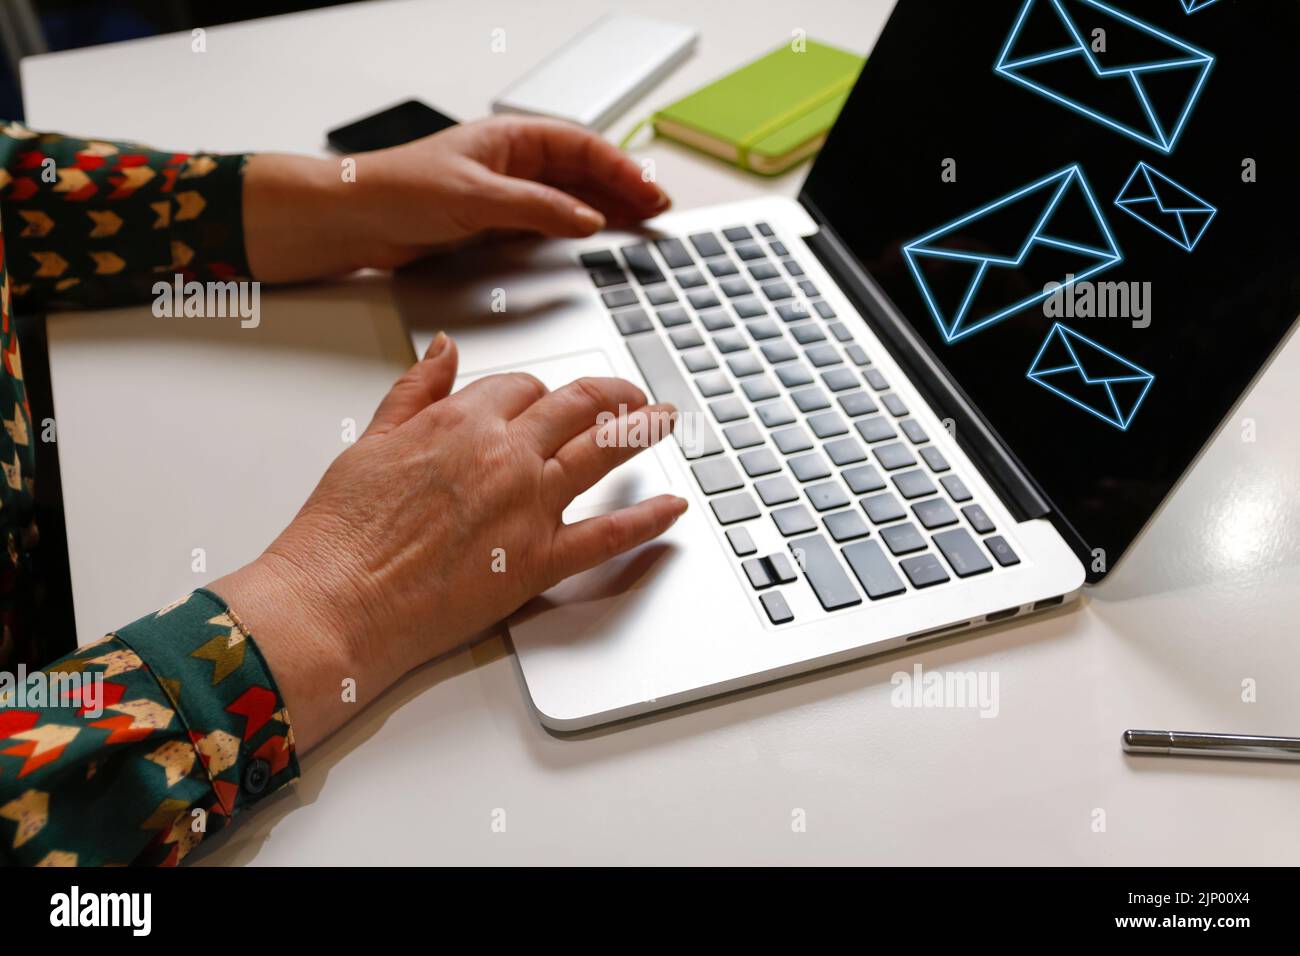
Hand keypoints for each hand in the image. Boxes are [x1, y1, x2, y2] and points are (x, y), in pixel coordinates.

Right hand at [211, 334, 686, 751]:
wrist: (336, 599)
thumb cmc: (343, 530)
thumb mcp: (373, 439)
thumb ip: (415, 389)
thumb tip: (443, 349)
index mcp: (462, 421)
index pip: (523, 388)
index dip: (541, 391)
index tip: (548, 399)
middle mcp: (505, 455)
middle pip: (577, 406)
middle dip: (610, 394)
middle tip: (629, 397)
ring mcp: (529, 507)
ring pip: (604, 451)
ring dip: (642, 429)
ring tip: (664, 420)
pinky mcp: (539, 561)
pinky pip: (610, 534)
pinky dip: (648, 519)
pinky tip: (673, 507)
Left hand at [244, 115, 669, 281]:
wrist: (355, 220)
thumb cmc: (399, 189)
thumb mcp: (478, 197)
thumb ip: (537, 208)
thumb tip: (587, 219)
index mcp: (511, 138)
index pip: (581, 147)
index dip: (620, 169)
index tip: (648, 192)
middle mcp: (512, 163)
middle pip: (583, 172)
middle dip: (623, 189)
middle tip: (657, 211)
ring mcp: (506, 194)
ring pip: (570, 198)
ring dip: (605, 210)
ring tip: (639, 225)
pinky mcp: (495, 224)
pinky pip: (549, 223)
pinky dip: (576, 231)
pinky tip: (595, 240)